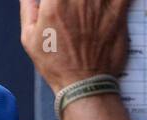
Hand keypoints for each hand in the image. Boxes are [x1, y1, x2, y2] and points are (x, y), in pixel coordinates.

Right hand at [19, 0, 138, 93]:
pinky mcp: (118, 11)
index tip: (57, 3)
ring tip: (87, 8)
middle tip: (72, 8)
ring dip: (93, 0)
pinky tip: (106, 4)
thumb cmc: (55, 63)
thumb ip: (28, 7)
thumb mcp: (29, 38)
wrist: (83, 84)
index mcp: (55, 1)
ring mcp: (101, 3)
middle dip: (76, 0)